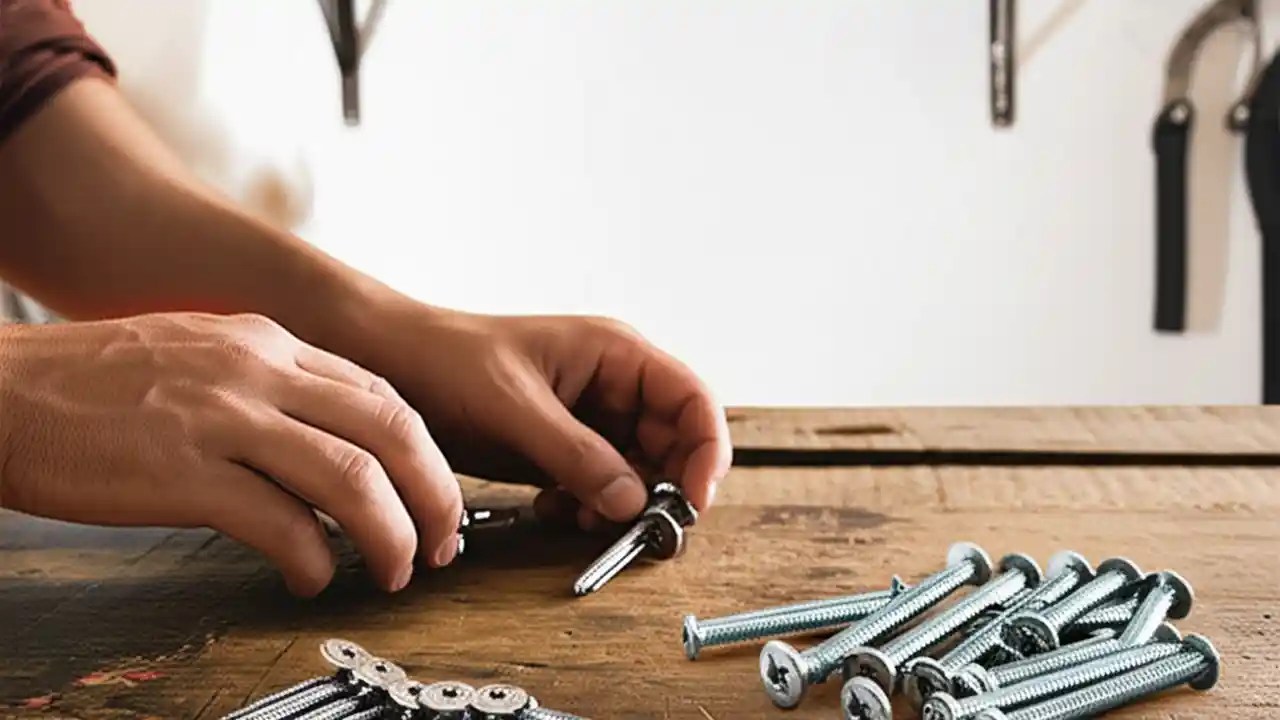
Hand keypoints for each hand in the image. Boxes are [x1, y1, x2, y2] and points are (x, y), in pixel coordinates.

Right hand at [0, 313, 461, 595]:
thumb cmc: (91, 384)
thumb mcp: (199, 355)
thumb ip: (267, 384)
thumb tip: (329, 441)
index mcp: (266, 342)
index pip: (381, 393)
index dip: (425, 452)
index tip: (435, 495)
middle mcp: (258, 370)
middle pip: (390, 428)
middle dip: (435, 492)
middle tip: (444, 542)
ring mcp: (223, 418)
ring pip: (352, 476)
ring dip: (391, 533)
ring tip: (397, 570)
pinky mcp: (184, 473)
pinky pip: (282, 523)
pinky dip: (314, 559)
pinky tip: (313, 578)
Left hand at [363, 302, 732, 529]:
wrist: (389, 363)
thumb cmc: (447, 357)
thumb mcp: (515, 406)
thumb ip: (577, 453)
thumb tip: (632, 498)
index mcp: (615, 354)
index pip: (691, 400)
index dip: (705, 450)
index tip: (693, 498)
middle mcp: (612, 386)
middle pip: (673, 444)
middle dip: (660, 487)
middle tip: (640, 526)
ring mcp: (589, 420)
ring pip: (638, 473)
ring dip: (622, 504)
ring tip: (584, 516)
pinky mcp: (563, 450)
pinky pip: (600, 487)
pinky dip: (589, 507)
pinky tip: (558, 509)